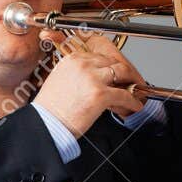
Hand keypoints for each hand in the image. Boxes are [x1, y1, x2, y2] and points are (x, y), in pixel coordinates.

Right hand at [33, 29, 147, 137]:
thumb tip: (89, 79)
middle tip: (128, 81)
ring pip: (121, 72)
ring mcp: (93, 79)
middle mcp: (83, 65)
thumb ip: (75, 75)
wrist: (46, 125)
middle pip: (112, 62)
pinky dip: (132, 100)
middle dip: (122, 72)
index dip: (108, 66)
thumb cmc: (49, 110)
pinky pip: (124, 94)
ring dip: (131, 81)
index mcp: (72, 60)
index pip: (98, 56)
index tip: (113, 74)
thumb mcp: (58, 81)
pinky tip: (135, 105)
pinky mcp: (101, 94)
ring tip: (135, 90)